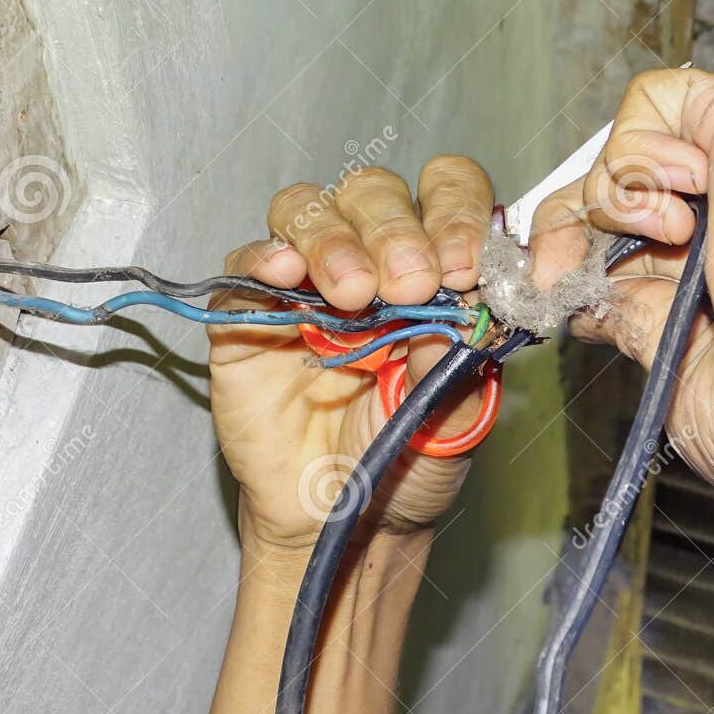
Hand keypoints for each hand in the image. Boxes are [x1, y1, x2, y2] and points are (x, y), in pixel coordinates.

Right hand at [208, 157, 493, 556]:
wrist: (342, 519)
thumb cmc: (408, 461)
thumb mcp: (456, 416)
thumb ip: (461, 355)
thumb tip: (465, 301)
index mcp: (437, 269)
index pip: (449, 197)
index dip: (458, 215)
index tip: (463, 266)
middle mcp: (374, 261)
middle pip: (376, 193)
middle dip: (397, 230)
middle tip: (411, 284)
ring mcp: (309, 282)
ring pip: (311, 209)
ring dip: (335, 238)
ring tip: (352, 293)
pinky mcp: (250, 311)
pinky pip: (248, 260)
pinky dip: (265, 255)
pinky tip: (286, 275)